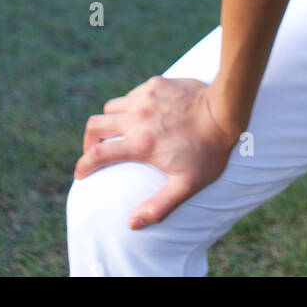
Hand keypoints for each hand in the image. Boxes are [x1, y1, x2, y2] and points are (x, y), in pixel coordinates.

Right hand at [74, 75, 241, 229]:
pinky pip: (131, 94)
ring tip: (118, 133)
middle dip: (89, 141)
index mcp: (141, 144)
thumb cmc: (209, 151)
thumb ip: (159, 206)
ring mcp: (145, 98)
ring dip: (109, 121)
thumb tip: (132, 223)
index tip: (80, 174)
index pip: (98, 155)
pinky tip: (141, 114)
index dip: (83, 166)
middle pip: (95, 125)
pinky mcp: (155, 83)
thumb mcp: (187, 185)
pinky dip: (128, 106)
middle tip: (96, 151)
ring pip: (110, 107)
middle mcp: (137, 118)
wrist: (225, 110)